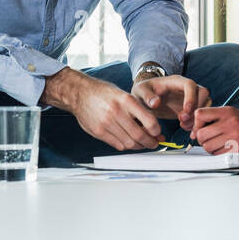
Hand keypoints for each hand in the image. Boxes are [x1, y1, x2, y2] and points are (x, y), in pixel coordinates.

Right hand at [42, 67, 161, 151]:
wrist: (80, 93)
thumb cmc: (103, 93)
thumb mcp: (123, 94)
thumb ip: (136, 109)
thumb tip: (152, 126)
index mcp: (126, 100)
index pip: (149, 120)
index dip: (156, 130)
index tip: (158, 132)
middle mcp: (117, 111)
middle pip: (140, 135)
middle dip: (150, 142)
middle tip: (154, 143)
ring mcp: (106, 123)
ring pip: (129, 143)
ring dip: (139, 146)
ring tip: (143, 144)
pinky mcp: (99, 132)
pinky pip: (118, 145)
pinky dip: (127, 146)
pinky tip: (129, 143)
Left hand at [132, 74, 210, 130]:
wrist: (146, 98)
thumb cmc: (143, 91)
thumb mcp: (140, 91)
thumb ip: (147, 95)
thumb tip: (155, 103)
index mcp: (176, 81)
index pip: (190, 85)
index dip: (191, 97)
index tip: (185, 111)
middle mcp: (186, 88)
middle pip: (203, 93)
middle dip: (196, 109)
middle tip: (182, 120)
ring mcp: (190, 97)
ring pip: (205, 104)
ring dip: (198, 116)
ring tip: (184, 125)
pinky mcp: (191, 107)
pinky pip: (201, 113)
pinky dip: (196, 122)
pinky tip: (185, 128)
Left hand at [191, 107, 238, 153]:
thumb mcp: (230, 114)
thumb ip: (213, 118)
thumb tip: (193, 132)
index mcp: (227, 112)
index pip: (200, 114)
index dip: (197, 123)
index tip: (201, 127)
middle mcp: (230, 123)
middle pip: (201, 134)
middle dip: (202, 138)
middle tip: (209, 139)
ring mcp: (234, 137)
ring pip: (207, 146)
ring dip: (210, 148)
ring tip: (219, 143)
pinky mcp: (236, 150)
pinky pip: (216, 155)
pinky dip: (218, 153)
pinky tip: (226, 148)